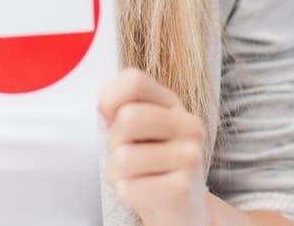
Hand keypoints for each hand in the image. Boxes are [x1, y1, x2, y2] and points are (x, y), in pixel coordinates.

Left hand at [97, 67, 208, 225]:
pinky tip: (142, 193)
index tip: (108, 117)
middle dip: (114, 142)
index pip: (134, 80)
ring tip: (135, 177)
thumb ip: (121, 107)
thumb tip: (103, 108)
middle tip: (125, 155)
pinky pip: (128, 187)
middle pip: (127, 118)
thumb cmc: (152, 167)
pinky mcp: (182, 190)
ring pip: (124, 156)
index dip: (109, 97)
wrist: (183, 212)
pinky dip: (126, 192)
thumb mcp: (139, 129)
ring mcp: (190, 157)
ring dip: (117, 172)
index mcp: (173, 104)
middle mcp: (188, 126)